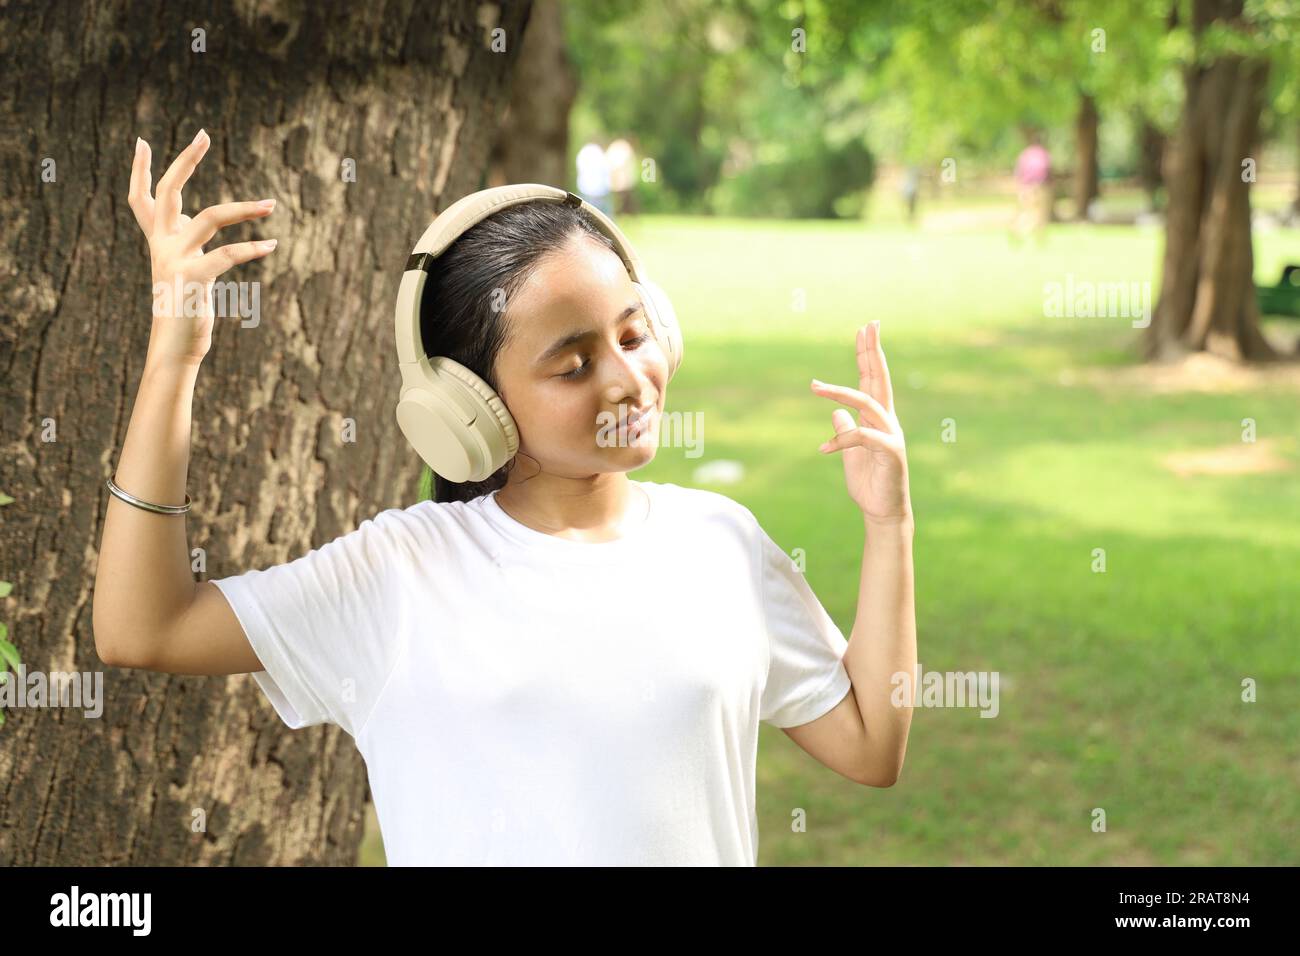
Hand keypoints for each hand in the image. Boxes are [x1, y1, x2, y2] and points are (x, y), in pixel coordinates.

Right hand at [129, 129, 277, 367]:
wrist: (176, 346)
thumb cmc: (185, 306)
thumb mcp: (181, 268)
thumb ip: (185, 240)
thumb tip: (193, 217)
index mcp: (158, 241)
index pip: (142, 198)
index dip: (138, 170)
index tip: (140, 141)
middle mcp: (162, 245)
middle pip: (168, 191)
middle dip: (186, 161)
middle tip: (204, 134)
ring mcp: (176, 260)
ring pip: (210, 218)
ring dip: (244, 209)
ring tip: (272, 204)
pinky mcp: (195, 278)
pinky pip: (228, 254)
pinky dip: (253, 248)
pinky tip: (273, 243)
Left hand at [810, 321, 912, 524]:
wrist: (882, 512)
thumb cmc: (868, 482)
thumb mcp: (848, 451)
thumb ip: (844, 430)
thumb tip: (836, 412)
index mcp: (878, 418)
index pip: (873, 379)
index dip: (868, 355)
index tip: (864, 330)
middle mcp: (887, 421)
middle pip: (880, 379)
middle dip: (873, 352)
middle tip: (868, 325)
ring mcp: (891, 434)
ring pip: (867, 403)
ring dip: (839, 392)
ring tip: (814, 386)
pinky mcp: (891, 452)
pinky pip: (862, 437)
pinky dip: (841, 440)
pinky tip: (823, 449)